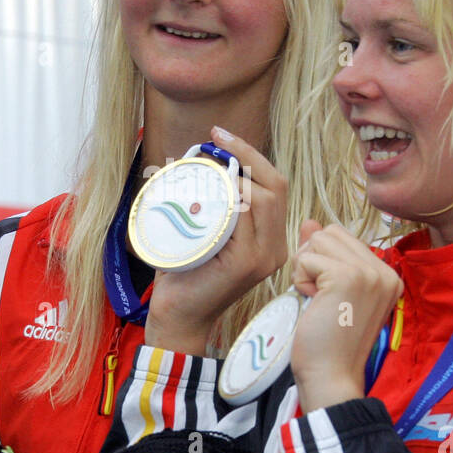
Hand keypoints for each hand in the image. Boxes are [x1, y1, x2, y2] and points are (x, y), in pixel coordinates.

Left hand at [145, 127, 288, 355]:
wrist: (176, 317)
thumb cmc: (184, 273)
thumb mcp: (203, 232)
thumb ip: (208, 204)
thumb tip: (193, 160)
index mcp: (269, 239)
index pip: (275, 187)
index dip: (253, 155)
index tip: (221, 134)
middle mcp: (275, 248)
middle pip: (276, 187)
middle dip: (246, 155)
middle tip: (215, 138)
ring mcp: (265, 258)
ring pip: (265, 199)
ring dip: (238, 173)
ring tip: (209, 161)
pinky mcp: (248, 265)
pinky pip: (248, 219)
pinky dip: (233, 196)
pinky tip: (215, 184)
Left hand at [289, 220, 401, 412]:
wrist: (332, 376)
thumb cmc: (330, 342)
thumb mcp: (330, 292)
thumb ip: (324, 255)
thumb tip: (310, 222)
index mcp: (386, 275)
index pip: (343, 237)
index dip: (323, 260)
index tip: (328, 295)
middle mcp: (384, 271)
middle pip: (330, 233)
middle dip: (313, 260)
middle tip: (320, 296)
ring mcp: (368, 273)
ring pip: (318, 241)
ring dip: (306, 270)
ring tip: (318, 300)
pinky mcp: (347, 277)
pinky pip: (307, 259)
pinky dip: (301, 281)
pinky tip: (313, 305)